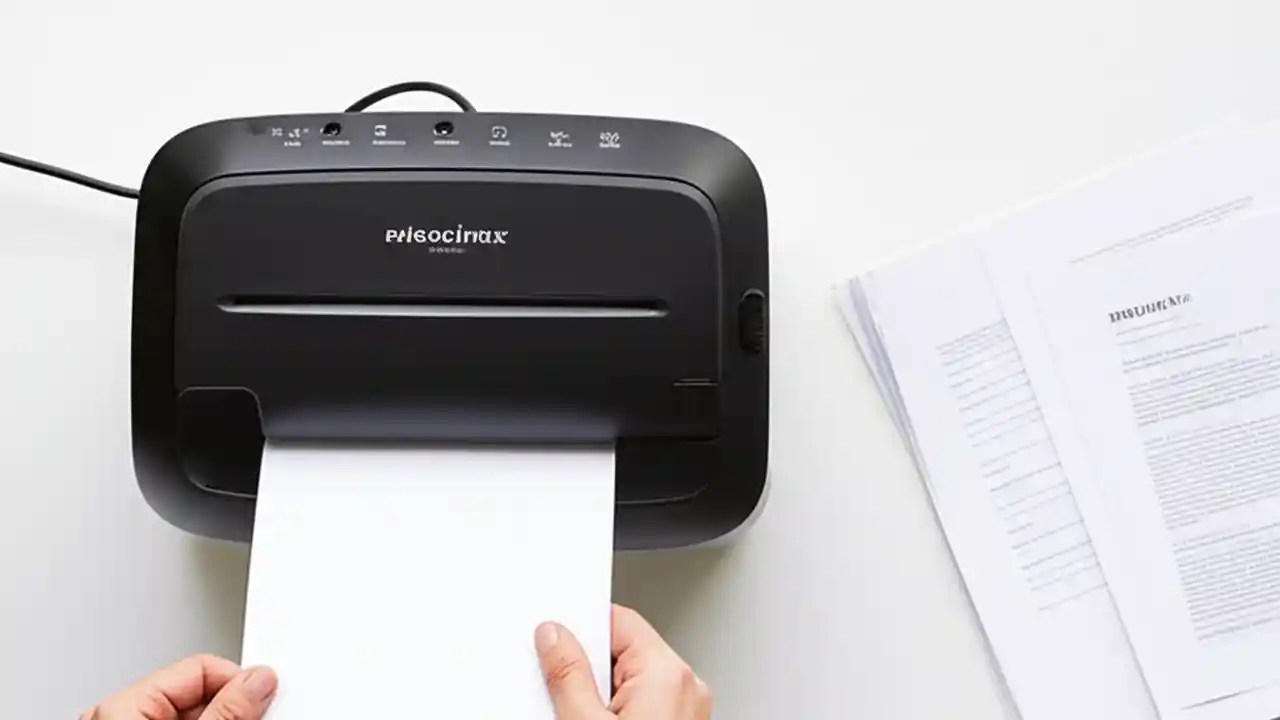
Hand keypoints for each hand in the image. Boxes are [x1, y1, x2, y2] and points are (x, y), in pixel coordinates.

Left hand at [80, 654, 276, 719]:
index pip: (200, 666)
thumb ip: (226, 711)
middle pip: (197, 691)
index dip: (237, 680)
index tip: (262, 699)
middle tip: (253, 717)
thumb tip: (258, 681)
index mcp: (120, 705)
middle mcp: (116, 716)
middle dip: (229, 703)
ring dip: (220, 718)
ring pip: (190, 711)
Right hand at [535, 604, 710, 718]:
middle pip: (625, 650)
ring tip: (575, 712)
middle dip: (588, 664)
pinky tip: (593, 718)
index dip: (581, 624)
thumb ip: (568, 676)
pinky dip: (617, 709)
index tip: (551, 634)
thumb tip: (553, 636)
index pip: (619, 620)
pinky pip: (645, 702)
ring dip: (601, 690)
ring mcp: (688, 711)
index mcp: (668, 674)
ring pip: (633, 679)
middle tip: (556, 686)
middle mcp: (687, 688)